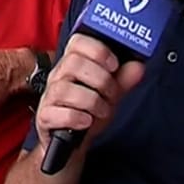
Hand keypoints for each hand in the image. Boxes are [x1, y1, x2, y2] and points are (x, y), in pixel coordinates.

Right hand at [34, 34, 144, 150]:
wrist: (74, 141)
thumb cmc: (89, 111)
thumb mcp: (110, 94)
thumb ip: (123, 80)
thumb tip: (138, 66)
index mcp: (73, 64)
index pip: (77, 42)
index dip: (98, 50)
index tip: (114, 65)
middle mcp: (58, 76)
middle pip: (73, 64)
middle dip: (101, 80)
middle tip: (112, 94)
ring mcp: (50, 96)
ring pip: (66, 89)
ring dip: (92, 101)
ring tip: (102, 110)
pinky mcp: (45, 117)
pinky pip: (58, 113)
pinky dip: (77, 117)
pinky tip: (86, 121)